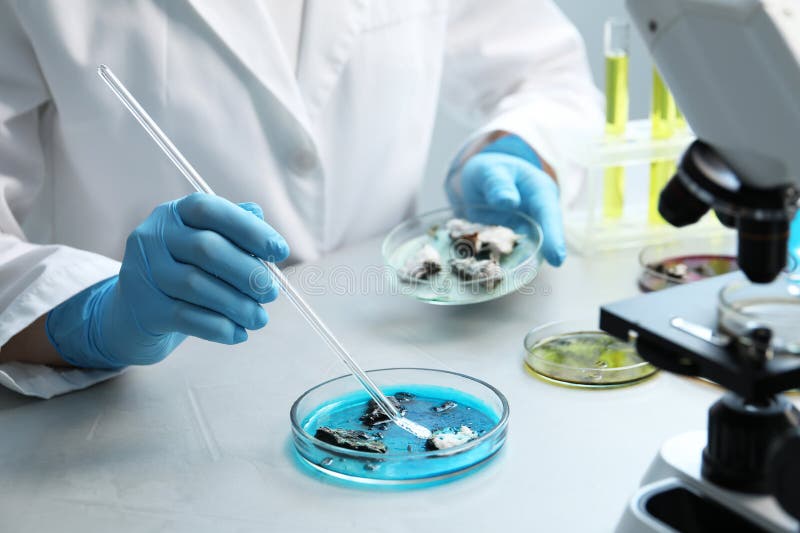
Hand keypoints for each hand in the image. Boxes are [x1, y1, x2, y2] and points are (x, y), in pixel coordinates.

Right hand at [46, 193, 288, 368]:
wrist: (134, 313)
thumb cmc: (183, 272)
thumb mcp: (203, 246)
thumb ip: (231, 231)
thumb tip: (258, 215)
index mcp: (173, 214)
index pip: (210, 210)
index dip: (249, 229)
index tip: (280, 251)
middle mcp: (152, 237)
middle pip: (206, 249)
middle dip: (248, 272)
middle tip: (271, 293)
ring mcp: (144, 272)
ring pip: (196, 285)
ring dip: (237, 304)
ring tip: (259, 318)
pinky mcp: (144, 308)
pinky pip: (186, 317)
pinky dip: (218, 327)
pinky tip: (238, 333)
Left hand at [453, 135, 565, 265]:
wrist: (482, 178)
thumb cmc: (489, 171)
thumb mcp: (489, 170)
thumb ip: (497, 183)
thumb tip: (508, 201)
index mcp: (539, 191)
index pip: (549, 214)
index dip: (554, 237)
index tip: (557, 258)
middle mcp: (538, 213)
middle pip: (544, 236)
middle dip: (539, 256)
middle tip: (530, 273)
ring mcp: (527, 228)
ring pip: (528, 249)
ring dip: (519, 262)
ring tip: (509, 276)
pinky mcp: (513, 240)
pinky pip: (511, 253)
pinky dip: (503, 262)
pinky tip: (492, 273)